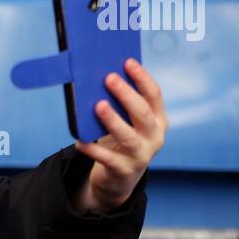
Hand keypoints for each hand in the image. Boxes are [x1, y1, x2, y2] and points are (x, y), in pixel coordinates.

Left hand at [71, 57, 166, 212]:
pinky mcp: (124, 170)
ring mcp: (141, 155)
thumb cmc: (122, 139)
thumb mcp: (127, 121)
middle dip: (126, 94)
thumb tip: (100, 76)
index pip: (154, 95)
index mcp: (158, 119)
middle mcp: (155, 137)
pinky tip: (80, 140)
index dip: (142, 78)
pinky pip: (107, 158)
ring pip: (127, 136)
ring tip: (98, 105)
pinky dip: (93, 149)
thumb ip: (121, 104)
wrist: (120, 177)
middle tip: (109, 78)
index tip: (128, 62)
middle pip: (142, 113)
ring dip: (112, 119)